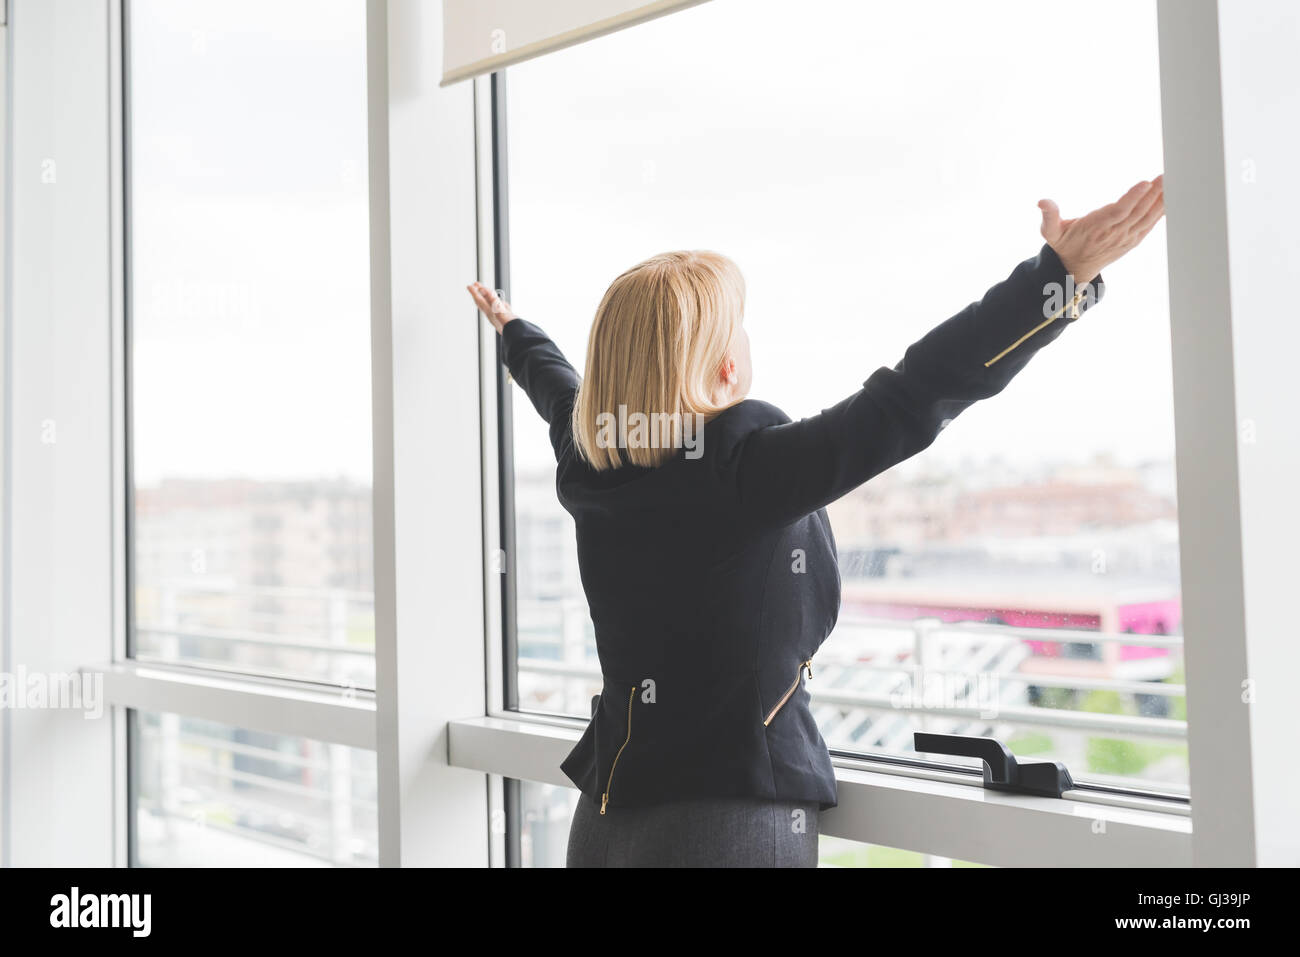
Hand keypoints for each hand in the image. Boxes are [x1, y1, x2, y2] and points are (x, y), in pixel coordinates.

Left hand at [467, 281, 515, 332]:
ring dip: (487, 298)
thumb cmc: (510, 325)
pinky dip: (499, 304)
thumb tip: (482, 290)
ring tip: (485, 292)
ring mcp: (499, 317)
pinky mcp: (506, 319)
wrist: (518, 337)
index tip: (469, 285)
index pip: (480, 300)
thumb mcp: (499, 310)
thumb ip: (491, 299)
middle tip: (475, 285)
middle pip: (483, 302)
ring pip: (491, 305)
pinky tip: (502, 303)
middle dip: (479, 293)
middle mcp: (493, 315)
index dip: (474, 292)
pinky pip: (500, 309)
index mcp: (490, 312)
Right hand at [1038, 175, 1163, 284]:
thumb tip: (1041, 202)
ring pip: (1147, 217)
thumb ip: (1049, 216)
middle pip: (1137, 212)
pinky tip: (1169, 199)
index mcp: (1096, 228)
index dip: (1132, 198)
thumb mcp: (1050, 233)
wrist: (1074, 269)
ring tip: (1171, 182)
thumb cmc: (1064, 245)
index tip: (1145, 183)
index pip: (1118, 212)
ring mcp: (1125, 238)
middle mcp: (1114, 234)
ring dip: (1160, 200)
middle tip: (1165, 175)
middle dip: (1153, 193)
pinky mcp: (1133, 240)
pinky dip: (1160, 212)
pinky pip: (1149, 224)